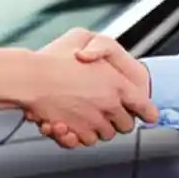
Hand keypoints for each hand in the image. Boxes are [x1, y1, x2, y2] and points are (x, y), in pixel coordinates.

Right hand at [31, 30, 152, 147]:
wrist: (31, 78)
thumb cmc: (53, 59)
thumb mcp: (79, 36)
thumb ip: (96, 45)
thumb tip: (98, 51)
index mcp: (117, 83)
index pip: (145, 106)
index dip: (147, 111)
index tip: (147, 113)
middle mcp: (109, 105)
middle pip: (126, 125)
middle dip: (119, 120)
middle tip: (109, 111)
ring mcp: (93, 122)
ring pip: (105, 135)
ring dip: (98, 127)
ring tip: (86, 114)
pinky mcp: (76, 133)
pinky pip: (86, 141)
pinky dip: (80, 135)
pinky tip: (71, 122)